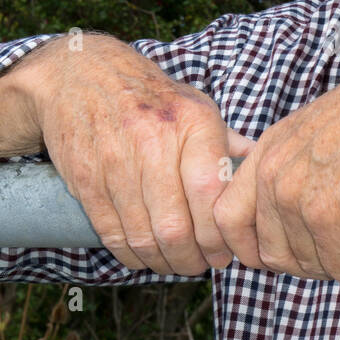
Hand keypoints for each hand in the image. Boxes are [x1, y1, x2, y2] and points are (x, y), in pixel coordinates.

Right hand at [0, 35, 254, 274]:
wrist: (79, 75)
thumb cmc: (151, 97)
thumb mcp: (196, 106)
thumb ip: (229, 144)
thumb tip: (261, 176)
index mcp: (192, 122)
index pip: (209, 193)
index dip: (219, 234)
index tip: (227, 250)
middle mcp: (153, 141)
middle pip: (177, 226)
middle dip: (195, 258)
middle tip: (203, 263)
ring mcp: (114, 162)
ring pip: (144, 237)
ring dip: (165, 263)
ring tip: (178, 263)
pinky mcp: (84, 179)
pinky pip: (113, 234)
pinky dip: (133, 257)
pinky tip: (147, 257)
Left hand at [212, 29, 339, 283]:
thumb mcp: (324, 126)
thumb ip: (303, 158)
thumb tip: (312, 197)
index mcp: (269, 149)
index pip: (228, 217)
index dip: (252, 245)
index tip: (291, 251)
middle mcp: (274, 175)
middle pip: (267, 252)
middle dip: (308, 264)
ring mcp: (298, 199)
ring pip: (306, 266)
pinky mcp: (332, 221)